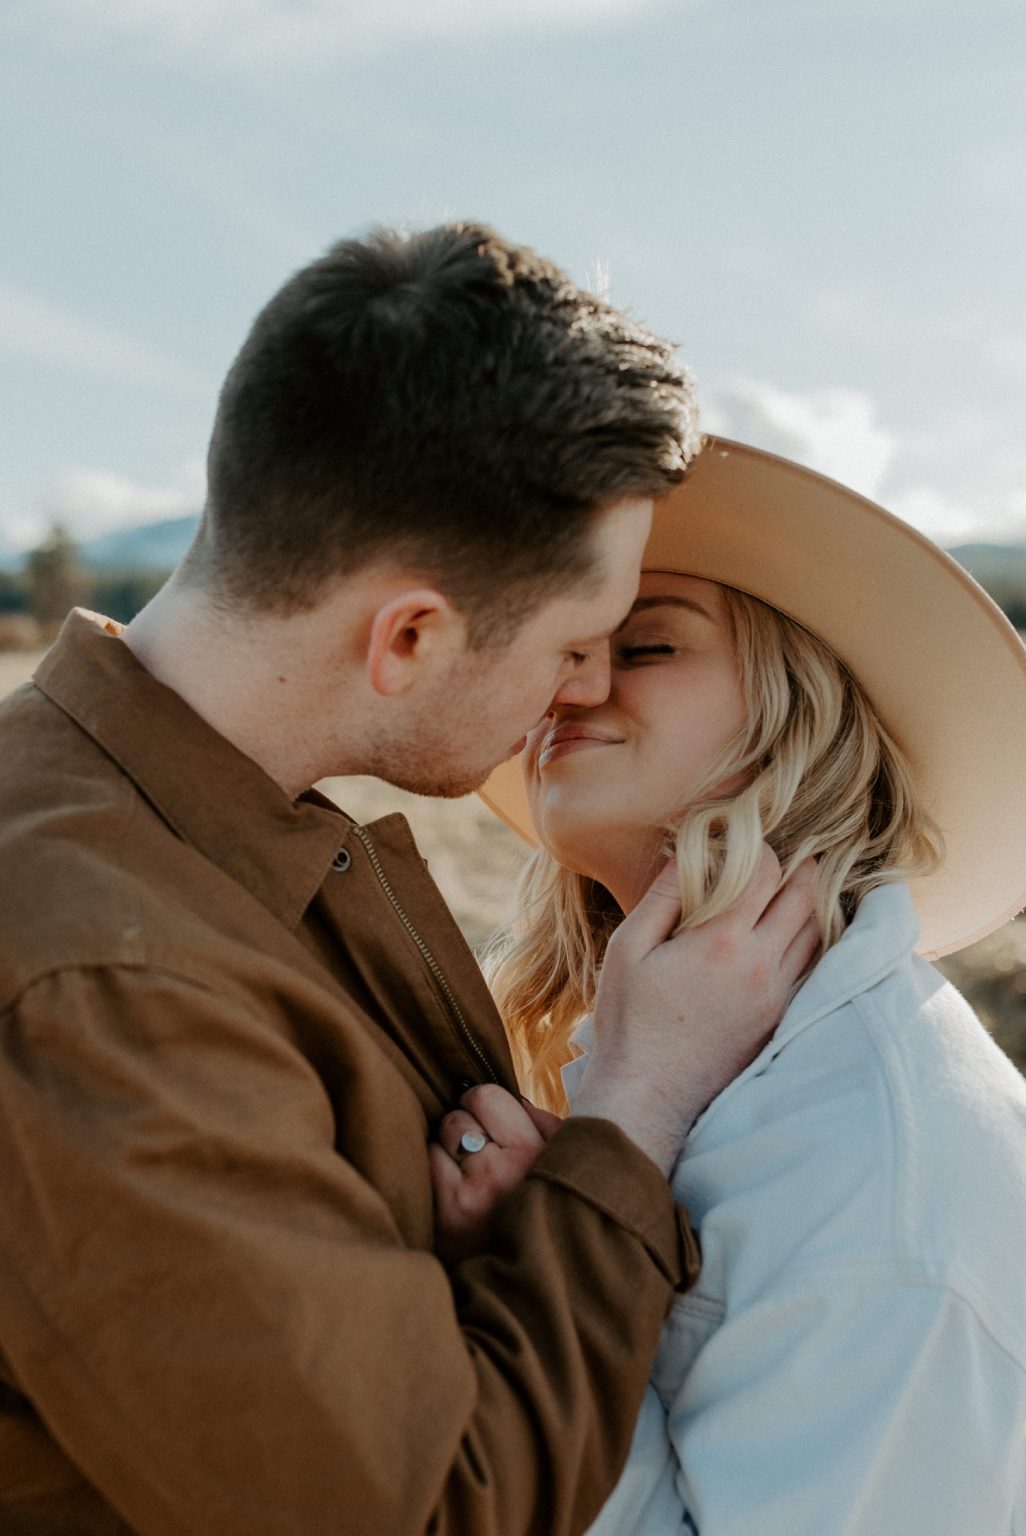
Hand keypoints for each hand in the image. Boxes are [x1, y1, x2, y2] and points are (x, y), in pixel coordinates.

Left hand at [429, 1084, 562, 1263]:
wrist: (534, 1293)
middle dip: (467, 1130)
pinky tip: (456, 1198)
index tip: (492, 1124)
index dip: (487, 1107)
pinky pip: (425, 1170)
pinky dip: (436, 1178)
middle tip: (482, 1156)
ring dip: (449, 1153)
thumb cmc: (553, 1220)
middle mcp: (498, 1174)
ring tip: (470, 1179)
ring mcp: (465, 1199)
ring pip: (437, 1141)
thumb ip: (546, 1127)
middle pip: (457, 1117)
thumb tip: (514, 1101)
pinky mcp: (441, 1222)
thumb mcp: (566, 1167)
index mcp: (533, 1155)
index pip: (486, 1096)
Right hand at [572, 846, 818, 1175]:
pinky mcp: (779, 1022)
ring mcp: (776, 998)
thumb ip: (662, 896)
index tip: (749, 847)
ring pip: (817, 937)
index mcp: (723, 941)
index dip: (763, 852)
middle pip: (806, 901)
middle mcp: (761, 966)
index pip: (767, 875)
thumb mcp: (628, 947)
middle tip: (796, 858)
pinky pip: (810, 972)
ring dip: (812, 909)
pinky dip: (810, 947)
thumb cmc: (629, 1019)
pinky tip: (792, 940)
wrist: (648, 1093)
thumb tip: (687, 856)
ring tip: (797, 893)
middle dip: (802, 872)